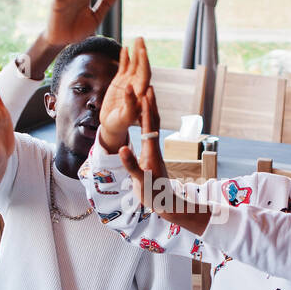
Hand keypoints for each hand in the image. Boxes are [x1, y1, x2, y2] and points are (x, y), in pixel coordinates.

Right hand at [97, 37, 151, 152]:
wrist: (112, 125)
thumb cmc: (120, 123)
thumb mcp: (126, 116)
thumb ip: (129, 102)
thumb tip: (130, 87)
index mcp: (141, 93)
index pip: (145, 75)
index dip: (144, 63)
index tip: (142, 52)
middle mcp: (137, 86)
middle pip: (142, 66)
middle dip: (142, 53)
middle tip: (141, 40)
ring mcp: (129, 82)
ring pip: (134, 64)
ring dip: (136, 52)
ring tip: (138, 39)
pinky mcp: (121, 81)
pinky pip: (124, 67)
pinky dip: (125, 57)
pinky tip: (126, 48)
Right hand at [118, 80, 168, 206]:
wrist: (167, 204)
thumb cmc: (154, 195)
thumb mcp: (141, 182)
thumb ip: (131, 165)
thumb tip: (122, 148)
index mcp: (151, 152)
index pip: (148, 125)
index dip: (145, 109)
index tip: (143, 92)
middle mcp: (155, 148)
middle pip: (153, 121)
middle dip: (150, 103)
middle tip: (148, 84)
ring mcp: (155, 151)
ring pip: (153, 126)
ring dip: (150, 110)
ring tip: (146, 96)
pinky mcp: (152, 156)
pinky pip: (149, 134)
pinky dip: (146, 122)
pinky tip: (143, 120)